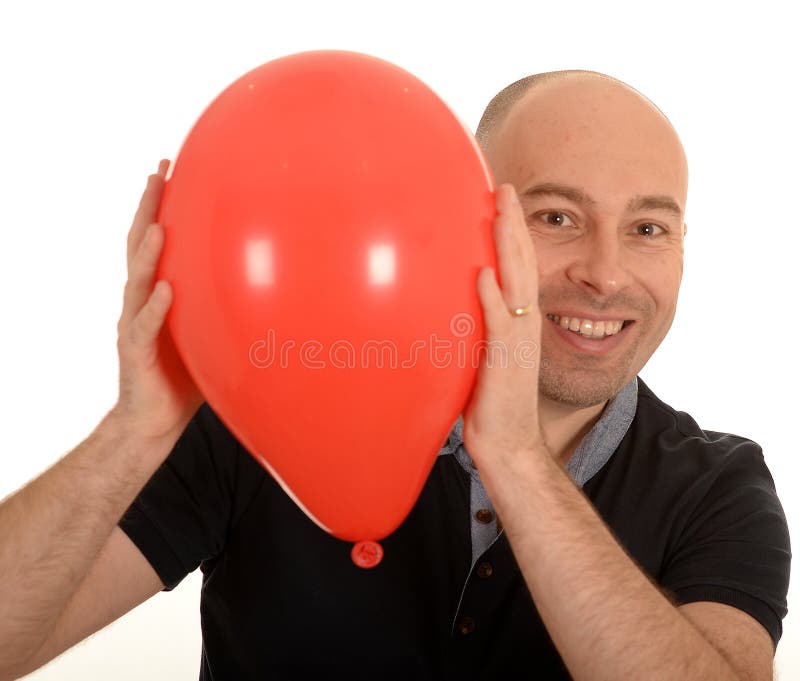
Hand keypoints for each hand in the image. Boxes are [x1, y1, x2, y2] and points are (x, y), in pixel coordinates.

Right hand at [113, 160, 201, 439]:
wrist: (152, 423)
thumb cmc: (184, 377)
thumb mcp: (210, 334)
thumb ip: (228, 307)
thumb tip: (278, 287)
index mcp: (157, 292)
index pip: (157, 239)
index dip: (161, 204)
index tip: (172, 167)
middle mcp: (140, 301)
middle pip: (139, 245)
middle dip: (147, 207)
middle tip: (157, 171)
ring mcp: (134, 325)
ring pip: (137, 280)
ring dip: (147, 252)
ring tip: (158, 223)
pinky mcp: (136, 354)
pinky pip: (145, 327)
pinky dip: (155, 307)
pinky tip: (166, 290)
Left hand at [463, 184, 544, 471]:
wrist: (510, 444)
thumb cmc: (492, 403)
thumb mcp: (481, 357)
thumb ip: (472, 329)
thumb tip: (449, 306)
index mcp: (518, 322)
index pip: (518, 268)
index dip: (513, 234)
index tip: (503, 201)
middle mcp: (522, 325)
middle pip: (522, 264)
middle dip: (514, 225)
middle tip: (507, 188)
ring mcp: (516, 342)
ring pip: (517, 283)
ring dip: (509, 247)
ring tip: (501, 212)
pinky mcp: (504, 363)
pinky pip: (499, 325)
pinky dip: (493, 298)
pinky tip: (484, 274)